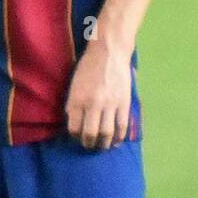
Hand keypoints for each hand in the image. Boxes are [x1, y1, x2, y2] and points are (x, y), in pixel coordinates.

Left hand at [65, 35, 131, 149]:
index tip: (77, 139)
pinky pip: (122, 126)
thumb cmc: (88, 66)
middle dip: (88, 144)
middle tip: (89, 146)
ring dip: (104, 144)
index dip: (74, 137)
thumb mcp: (74, 85)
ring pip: (106, 133)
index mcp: (76, 99)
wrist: (109, 51)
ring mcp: (109, 104)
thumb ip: (73, 103)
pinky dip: (119, 137)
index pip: (73, 128)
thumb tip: (73, 122)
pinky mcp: (123, 103)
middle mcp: (92, 104)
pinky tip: (116, 142)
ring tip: (102, 147)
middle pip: (89, 134)